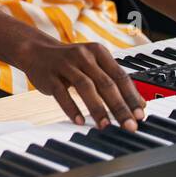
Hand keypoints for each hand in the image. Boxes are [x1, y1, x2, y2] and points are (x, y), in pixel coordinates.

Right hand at [14, 36, 145, 130]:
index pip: (120, 76)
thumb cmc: (70, 61)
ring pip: (85, 87)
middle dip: (119, 107)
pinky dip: (71, 108)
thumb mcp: (94, 65)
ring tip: (105, 126)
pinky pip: (61, 93)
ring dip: (97, 108)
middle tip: (129, 126)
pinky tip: (79, 121)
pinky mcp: (49, 75)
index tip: (140, 115)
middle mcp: (83, 56)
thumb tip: (140, 105)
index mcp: (98, 52)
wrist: (35, 50)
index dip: (132, 97)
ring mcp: (64, 65)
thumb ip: (114, 81)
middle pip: (105, 83)